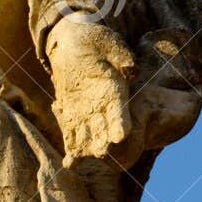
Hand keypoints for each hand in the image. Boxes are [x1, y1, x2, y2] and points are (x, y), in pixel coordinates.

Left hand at [46, 16, 137, 165]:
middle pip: (104, 127)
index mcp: (115, 89)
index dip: (121, 123)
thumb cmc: (94, 38)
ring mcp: (87, 108)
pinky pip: (72, 131)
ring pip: (88, 133)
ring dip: (85, 149)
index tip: (122, 137)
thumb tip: (132, 68)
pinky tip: (68, 160)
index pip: (120, 109)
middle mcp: (102, 103)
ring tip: (79, 164)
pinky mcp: (72, 110)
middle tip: (101, 156)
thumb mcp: (108, 43)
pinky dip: (71, 144)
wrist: (75, 39)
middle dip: (102, 142)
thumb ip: (121, 56)